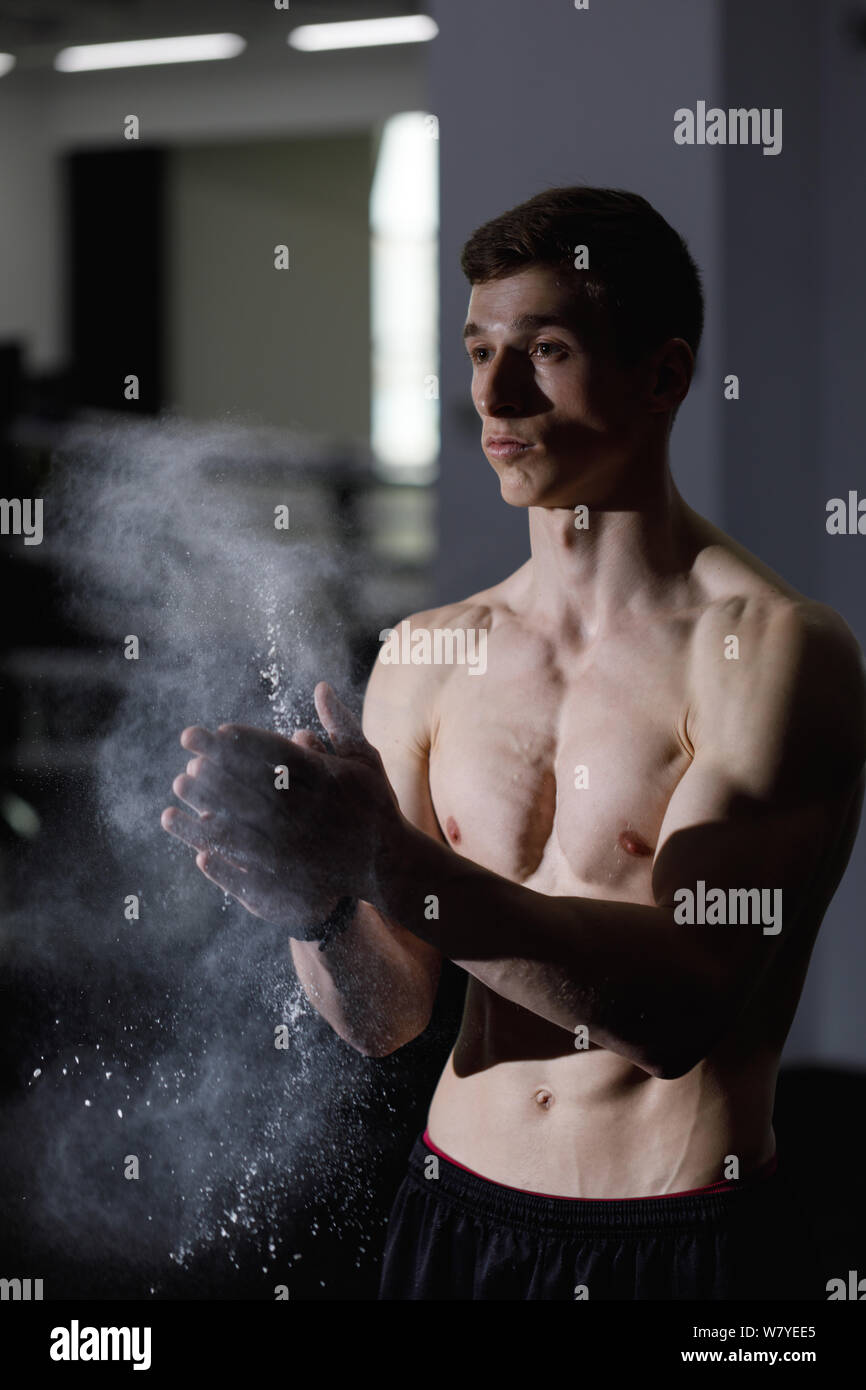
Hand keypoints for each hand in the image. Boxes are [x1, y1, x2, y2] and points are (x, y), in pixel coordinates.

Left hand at [160, 681, 403, 933]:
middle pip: (254, 781)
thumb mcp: (366, 760)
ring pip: (245, 818)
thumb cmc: (375, 805)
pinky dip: (221, 840)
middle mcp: (310, 809)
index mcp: (327, 778)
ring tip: (182, 781)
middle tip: (189, 741)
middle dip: (218, 760)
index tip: (218, 730)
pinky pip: (248, 855)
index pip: (279, 753)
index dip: (246, 740)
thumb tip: (321, 686)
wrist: (389, 864)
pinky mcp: (290, 870)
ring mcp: (298, 842)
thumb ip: (341, 725)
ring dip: (209, 798)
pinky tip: (197, 824)